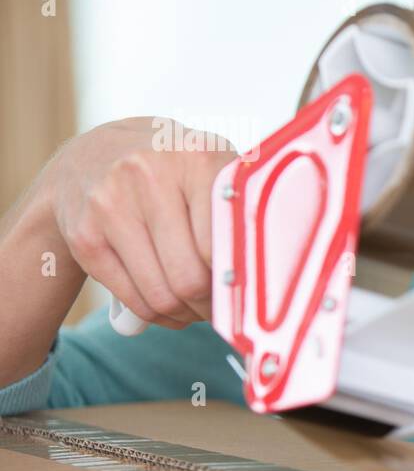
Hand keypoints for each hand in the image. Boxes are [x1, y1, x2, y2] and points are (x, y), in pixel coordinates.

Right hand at [43, 117, 236, 327]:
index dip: (237, 280)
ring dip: (186, 315)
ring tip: (199, 308)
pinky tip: (169, 306)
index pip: (222, 245)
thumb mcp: (211, 168)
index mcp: (195, 158)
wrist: (94, 154)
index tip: (246, 293)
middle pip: (190, 277)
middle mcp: (148, 175)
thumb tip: (271, 269)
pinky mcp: (85, 236)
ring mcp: (110, 205)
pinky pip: (133, 300)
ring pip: (161, 296)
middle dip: (212, 305)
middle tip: (224, 309)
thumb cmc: (174, 170)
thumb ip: (241, 207)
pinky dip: (157, 316)